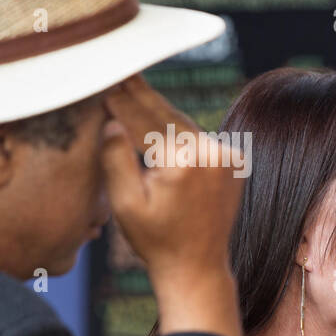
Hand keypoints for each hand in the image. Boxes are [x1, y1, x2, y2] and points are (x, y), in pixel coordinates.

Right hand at [98, 76, 244, 335]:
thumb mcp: (125, 203)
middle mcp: (212, 153)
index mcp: (185, 161)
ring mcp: (227, 157)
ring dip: (158, 108)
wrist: (198, 266)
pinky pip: (198, 138)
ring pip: (184, 124)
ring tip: (133, 84)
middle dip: (140, 94)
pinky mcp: (233, 163)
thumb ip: (116, 159)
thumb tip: (112, 121)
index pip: (144, 121)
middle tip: (120, 69)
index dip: (120, 100)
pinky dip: (177, 127)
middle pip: (167, 116)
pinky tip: (158, 114)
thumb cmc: (156, 240)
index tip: (102, 79)